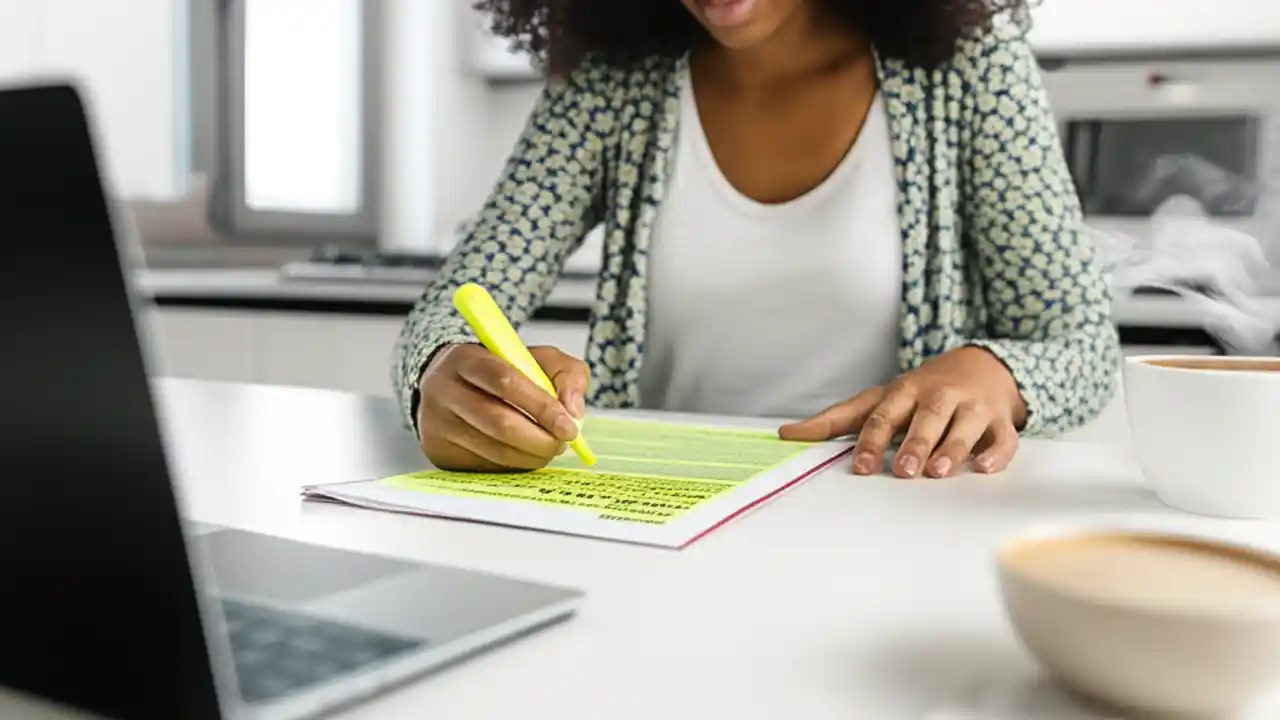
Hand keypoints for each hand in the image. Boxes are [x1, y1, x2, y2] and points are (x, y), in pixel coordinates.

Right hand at [416, 344, 587, 471]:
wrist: (449, 385)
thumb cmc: (499, 371)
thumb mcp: (537, 358)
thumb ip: (567, 374)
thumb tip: (574, 411)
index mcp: (465, 358)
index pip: (505, 381)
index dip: (541, 406)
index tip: (568, 425)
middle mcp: (443, 390)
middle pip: (499, 421)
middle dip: (540, 438)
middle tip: (562, 443)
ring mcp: (437, 423)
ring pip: (494, 450)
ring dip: (531, 456)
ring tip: (548, 448)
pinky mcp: (438, 451)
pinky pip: (484, 466)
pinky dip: (513, 465)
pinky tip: (523, 454)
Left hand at [779, 347, 1026, 477]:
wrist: (982, 365)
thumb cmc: (922, 391)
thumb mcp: (879, 399)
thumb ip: (836, 420)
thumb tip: (787, 434)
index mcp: (905, 392)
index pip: (883, 416)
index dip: (871, 441)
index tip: (860, 467)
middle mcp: (939, 397)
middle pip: (926, 419)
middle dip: (914, 443)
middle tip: (903, 470)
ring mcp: (972, 407)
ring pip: (964, 426)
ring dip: (952, 449)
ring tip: (938, 472)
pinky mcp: (1000, 420)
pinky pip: (1004, 438)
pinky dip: (997, 453)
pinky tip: (984, 467)